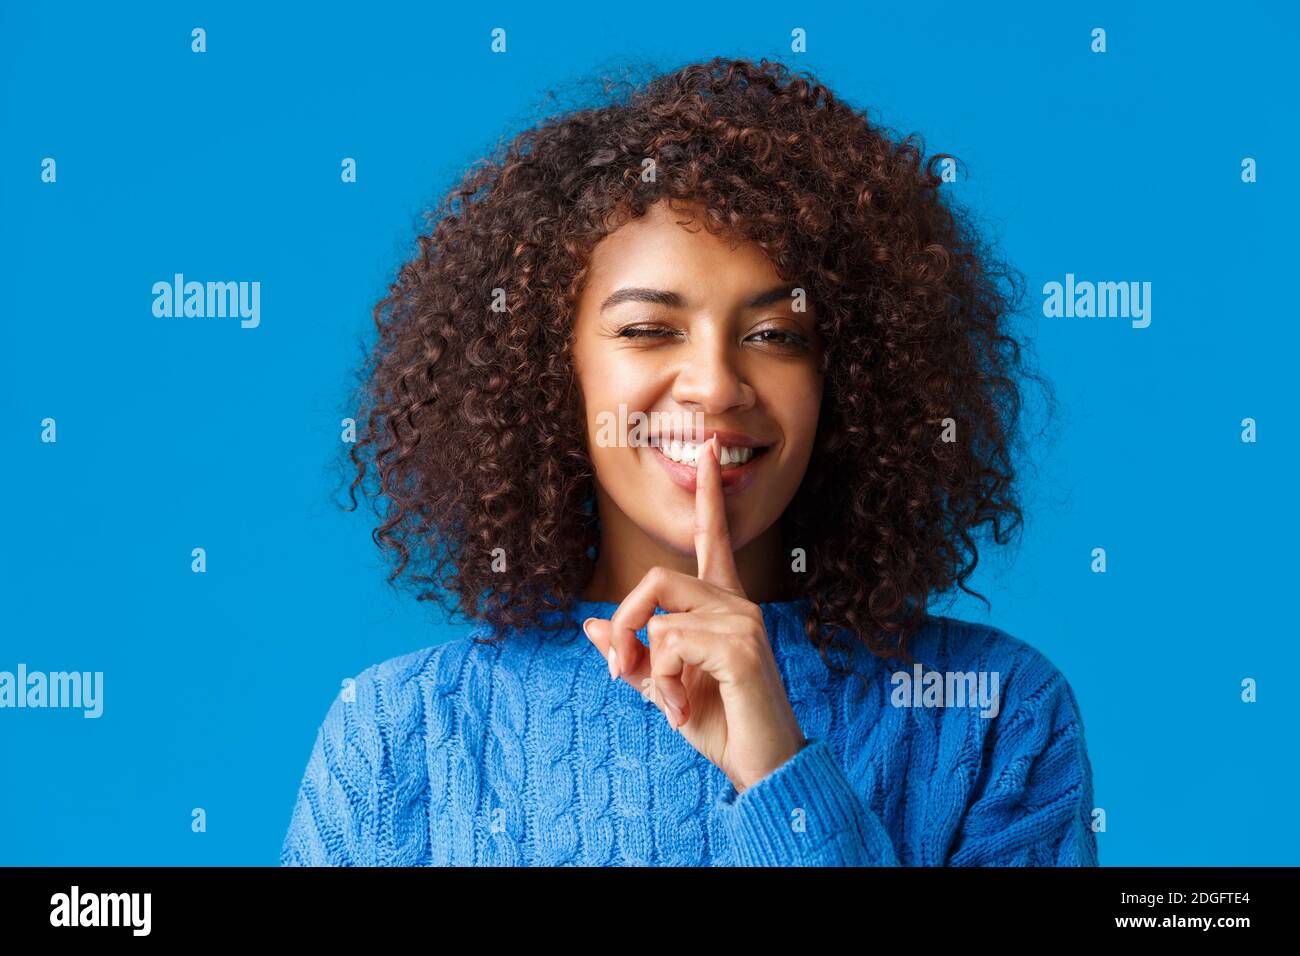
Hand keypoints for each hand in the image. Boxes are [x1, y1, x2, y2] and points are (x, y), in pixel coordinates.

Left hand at [582, 436, 806, 792]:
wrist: (761, 766)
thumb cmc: (719, 722)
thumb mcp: (662, 686)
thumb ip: (631, 652)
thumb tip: (588, 622)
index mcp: (723, 605)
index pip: (714, 537)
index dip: (709, 492)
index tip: (706, 448)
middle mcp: (738, 603)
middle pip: (657, 579)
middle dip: (624, 625)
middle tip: (619, 670)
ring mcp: (744, 621)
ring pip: (659, 618)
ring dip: (647, 668)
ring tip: (669, 704)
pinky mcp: (742, 646)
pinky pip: (670, 644)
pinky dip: (662, 682)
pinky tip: (682, 708)